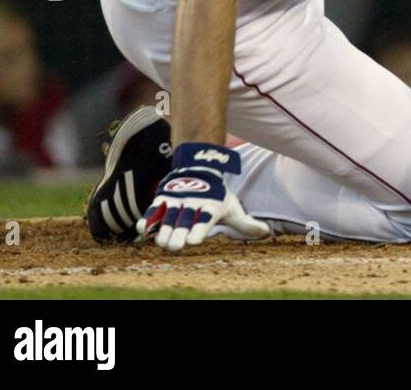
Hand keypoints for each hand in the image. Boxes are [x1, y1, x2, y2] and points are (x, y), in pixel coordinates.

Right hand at [138, 142, 269, 250]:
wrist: (200, 165)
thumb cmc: (217, 193)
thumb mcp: (232, 206)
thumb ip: (245, 223)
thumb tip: (267, 232)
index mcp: (211, 207)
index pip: (205, 220)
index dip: (199, 229)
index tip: (193, 240)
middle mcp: (193, 204)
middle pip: (184, 220)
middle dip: (178, 234)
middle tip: (175, 245)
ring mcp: (177, 200)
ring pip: (168, 216)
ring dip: (163, 230)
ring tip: (161, 241)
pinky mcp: (163, 197)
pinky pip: (154, 208)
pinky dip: (148, 218)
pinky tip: (143, 229)